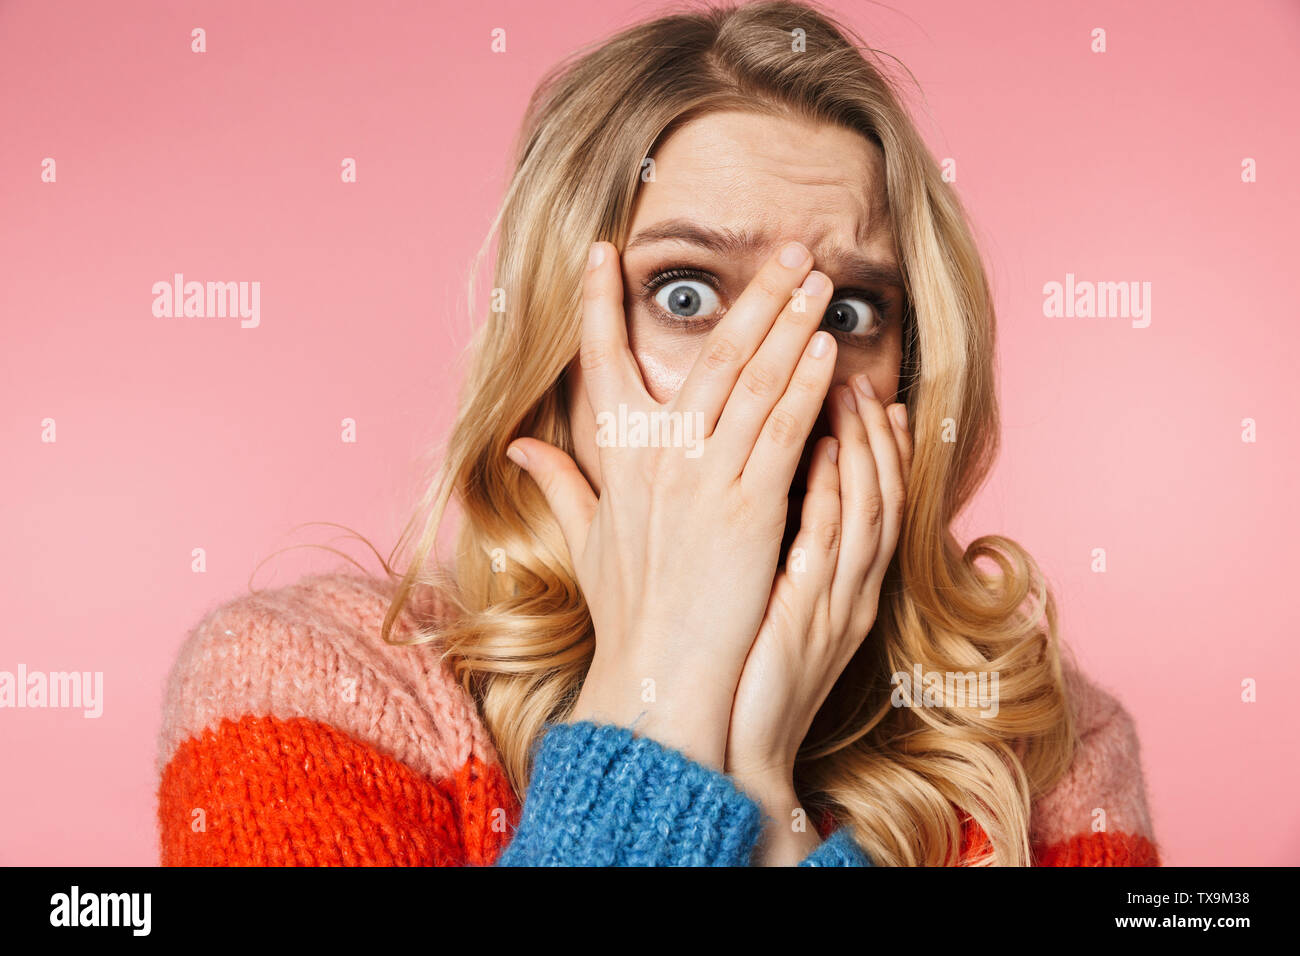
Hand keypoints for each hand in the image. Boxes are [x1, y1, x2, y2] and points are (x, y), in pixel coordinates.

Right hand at [507, 239, 838, 770]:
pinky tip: (823, 346)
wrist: (658, 675)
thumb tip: (522, 447)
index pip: (601, 363)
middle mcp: (657, 458)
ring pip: (750, 381)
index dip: (599, 304)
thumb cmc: (628, 613)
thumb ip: (559, 485)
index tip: (603, 250)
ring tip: (815, 277)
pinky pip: (780, 430)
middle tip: (783, 247)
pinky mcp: (748, 509)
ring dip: (788, 323)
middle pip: (706, 355)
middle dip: (748, 295)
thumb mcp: (586, 542)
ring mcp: (702, 479)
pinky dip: (803, 385)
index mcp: (617, 460)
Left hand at [725, 371, 912, 862]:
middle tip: (849, 362)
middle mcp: (848, 587)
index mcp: (837, 582)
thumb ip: (759, 547)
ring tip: (840, 381)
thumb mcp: (753, 603)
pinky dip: (829, 490)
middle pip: (876, 486)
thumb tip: (746, 496)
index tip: (852, 385)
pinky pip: (829, 543)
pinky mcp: (809, 617)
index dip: (867, 438)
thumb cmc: (737, 674)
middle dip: (868, 422)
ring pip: (864, 503)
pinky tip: (819, 446)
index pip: (866, 494)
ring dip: (856, 439)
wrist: (727, 749)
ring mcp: (835, 602)